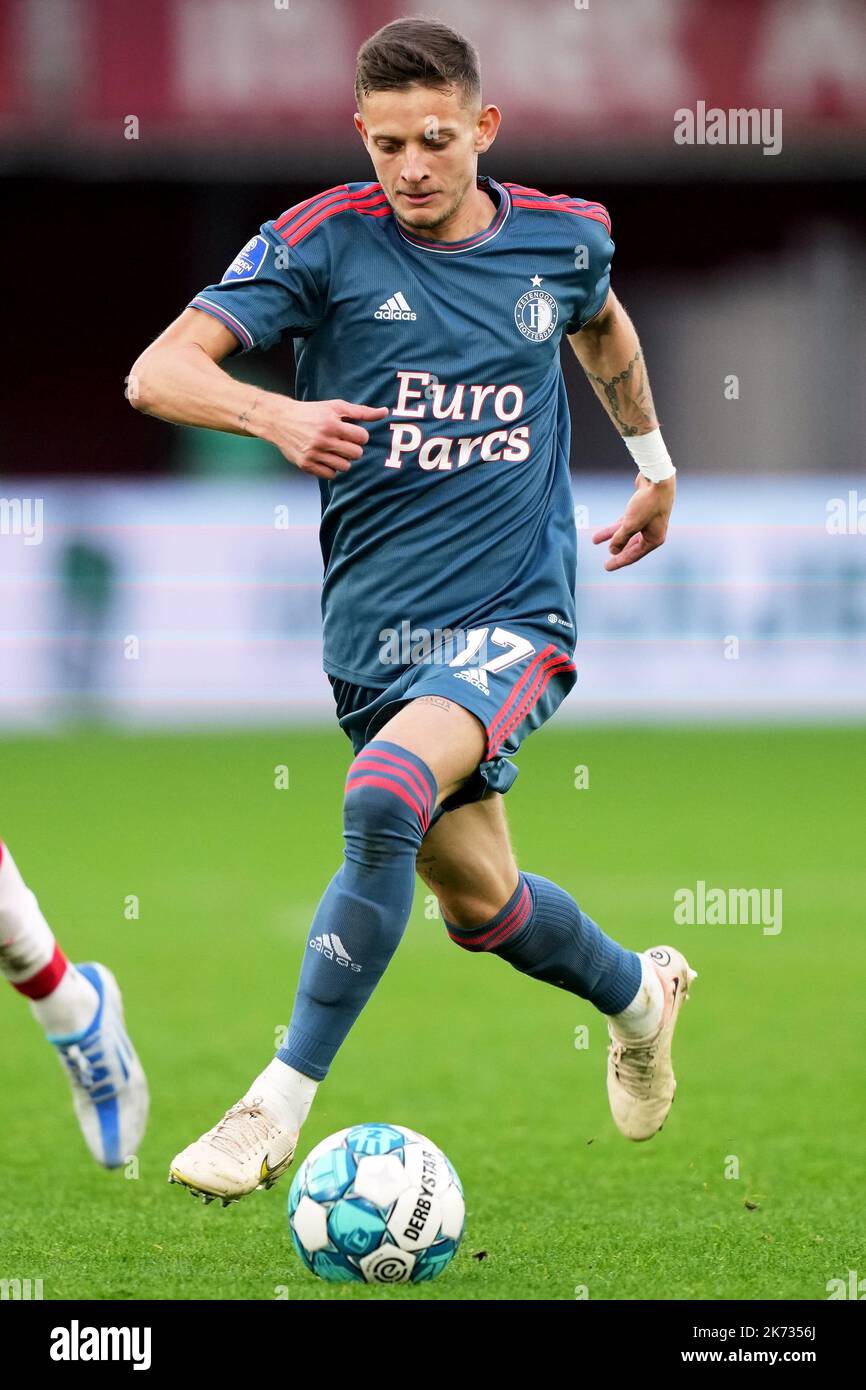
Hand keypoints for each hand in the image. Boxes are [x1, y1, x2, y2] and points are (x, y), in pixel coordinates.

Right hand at [265, 398, 388, 479]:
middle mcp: (322, 440)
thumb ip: (361, 412)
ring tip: (334, 450)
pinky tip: (326, 458)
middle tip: (343, 442)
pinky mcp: (306, 465)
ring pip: (344, 467)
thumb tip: (385, 412)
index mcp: (331, 424)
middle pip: (356, 454)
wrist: (280, 420)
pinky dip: (331, 469)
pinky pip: (330, 475)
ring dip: (343, 460)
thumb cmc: (311, 412)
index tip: (352, 433)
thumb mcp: (335, 407)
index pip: (362, 438)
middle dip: (353, 448)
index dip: (360, 436)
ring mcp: (313, 454)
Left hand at [592, 473, 674, 570]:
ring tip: (595, 540)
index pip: (633, 555)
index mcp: (654, 539)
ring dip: (610, 536)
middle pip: (630, 547)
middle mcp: (652, 532)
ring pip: (625, 533)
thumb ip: (620, 539)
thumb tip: (612, 551)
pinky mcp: (639, 511)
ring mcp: (646, 522)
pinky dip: (614, 527)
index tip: (606, 567)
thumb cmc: (648, 503)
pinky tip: (603, 531)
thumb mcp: (631, 524)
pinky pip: (625, 523)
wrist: (657, 479)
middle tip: (606, 563)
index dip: (619, 562)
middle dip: (616, 552)